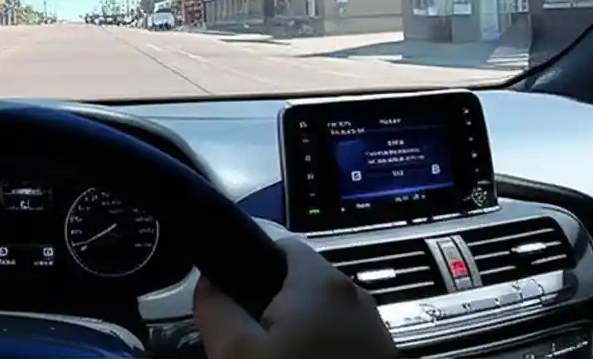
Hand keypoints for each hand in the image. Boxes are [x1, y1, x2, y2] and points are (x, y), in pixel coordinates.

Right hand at [193, 238, 396, 358]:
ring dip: (297, 334)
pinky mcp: (382, 358)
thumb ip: (216, 308)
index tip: (233, 302)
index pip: (279, 246)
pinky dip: (320, 353)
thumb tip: (210, 284)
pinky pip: (340, 341)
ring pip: (321, 317)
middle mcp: (356, 297)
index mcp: (321, 282)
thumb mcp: (236, 353)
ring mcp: (375, 330)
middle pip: (299, 284)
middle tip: (249, 345)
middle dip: (271, 308)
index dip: (249, 267)